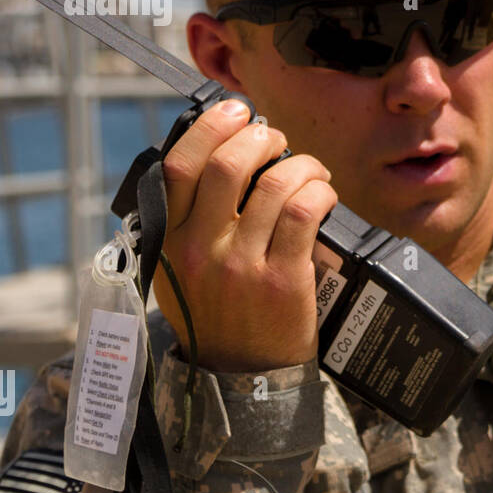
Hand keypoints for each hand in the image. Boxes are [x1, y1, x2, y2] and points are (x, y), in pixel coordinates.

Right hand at [154, 100, 337, 371]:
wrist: (242, 381)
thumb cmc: (217, 317)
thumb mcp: (179, 274)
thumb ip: (186, 224)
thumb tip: (215, 157)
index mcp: (168, 244)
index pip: (178, 168)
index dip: (208, 129)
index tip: (233, 111)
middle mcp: (199, 252)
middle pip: (227, 166)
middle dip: (259, 136)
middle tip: (276, 136)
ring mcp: (241, 266)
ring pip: (273, 185)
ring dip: (300, 164)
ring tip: (309, 169)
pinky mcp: (283, 280)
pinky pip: (303, 214)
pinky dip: (318, 191)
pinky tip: (324, 194)